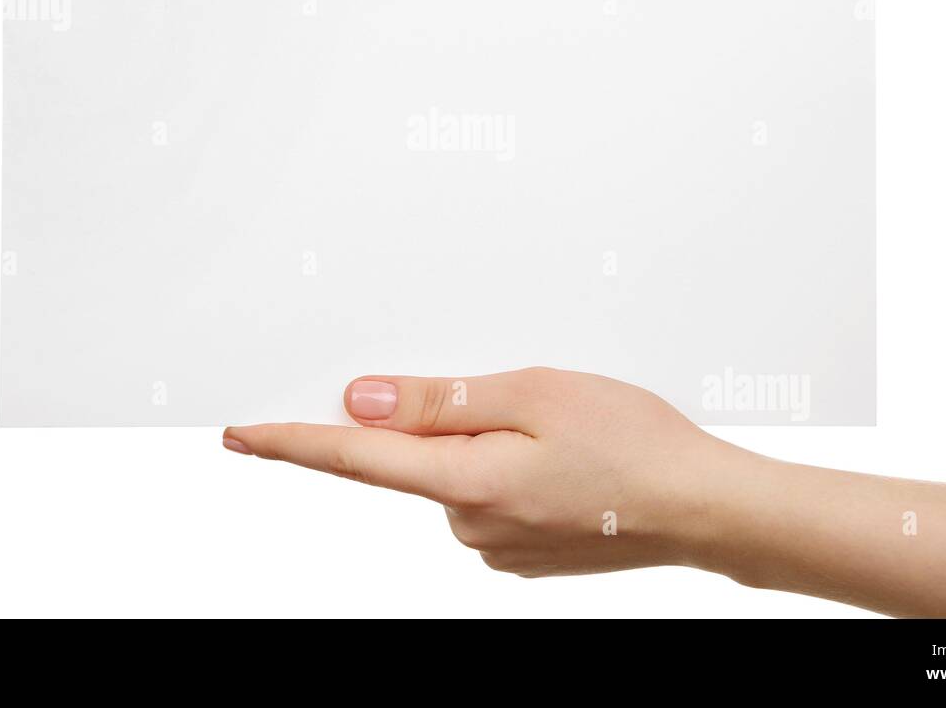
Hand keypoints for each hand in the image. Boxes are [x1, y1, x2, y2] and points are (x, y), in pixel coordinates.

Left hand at [223, 368, 745, 575]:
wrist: (704, 507)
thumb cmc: (634, 443)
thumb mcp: (535, 393)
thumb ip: (441, 401)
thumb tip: (364, 402)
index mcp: (466, 481)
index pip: (355, 459)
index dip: (292, 443)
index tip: (241, 434)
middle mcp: (470, 524)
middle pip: (414, 457)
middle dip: (440, 417)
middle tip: (517, 393)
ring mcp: (495, 545)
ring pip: (455, 473)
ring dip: (481, 441)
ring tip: (559, 426)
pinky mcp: (519, 552)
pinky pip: (485, 496)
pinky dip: (504, 467)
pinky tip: (560, 457)